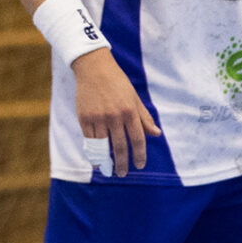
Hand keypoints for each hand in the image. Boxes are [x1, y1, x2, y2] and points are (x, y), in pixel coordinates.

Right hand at [73, 48, 159, 176]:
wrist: (94, 68)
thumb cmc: (117, 83)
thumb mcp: (135, 98)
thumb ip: (144, 118)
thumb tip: (156, 134)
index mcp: (129, 111)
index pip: (137, 139)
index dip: (139, 155)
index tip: (139, 166)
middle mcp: (114, 116)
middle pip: (119, 146)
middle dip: (122, 163)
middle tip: (123, 174)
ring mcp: (97, 117)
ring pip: (102, 144)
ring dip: (105, 159)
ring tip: (107, 169)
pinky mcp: (84, 117)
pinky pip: (89, 138)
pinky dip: (92, 149)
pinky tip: (95, 157)